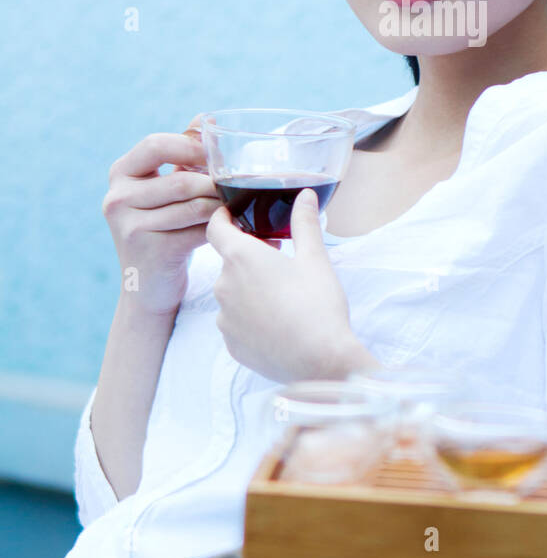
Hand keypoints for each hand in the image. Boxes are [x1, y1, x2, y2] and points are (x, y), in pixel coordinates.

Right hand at [102, 118, 221, 314]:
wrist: (148, 286)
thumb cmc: (164, 226)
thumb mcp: (167, 186)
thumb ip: (184, 152)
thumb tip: (208, 119)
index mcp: (121, 173)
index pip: (156, 145)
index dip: (192, 146)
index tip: (216, 155)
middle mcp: (117, 198)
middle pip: (181, 181)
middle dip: (215, 184)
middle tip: (238, 186)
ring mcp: (129, 226)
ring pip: (193, 206)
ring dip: (221, 206)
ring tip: (238, 207)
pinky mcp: (149, 251)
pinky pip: (196, 231)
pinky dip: (219, 228)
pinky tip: (231, 229)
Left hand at [205, 189, 379, 382]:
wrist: (320, 362)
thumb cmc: (318, 305)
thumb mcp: (315, 258)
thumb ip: (304, 223)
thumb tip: (305, 195)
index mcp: (241, 258)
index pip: (215, 228)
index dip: (222, 218)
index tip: (232, 215)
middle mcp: (224, 286)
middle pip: (228, 262)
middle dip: (248, 258)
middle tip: (278, 259)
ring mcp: (224, 318)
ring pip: (232, 293)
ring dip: (249, 289)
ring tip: (282, 296)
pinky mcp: (231, 344)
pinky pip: (236, 322)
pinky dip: (251, 317)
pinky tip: (277, 322)